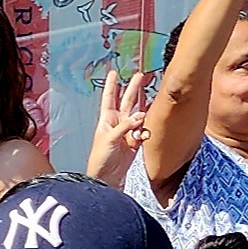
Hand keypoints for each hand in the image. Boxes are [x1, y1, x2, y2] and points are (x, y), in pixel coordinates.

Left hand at [86, 70, 148, 187]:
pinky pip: (143, 131)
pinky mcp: (135, 142)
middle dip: (133, 88)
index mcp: (106, 119)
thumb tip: (140, 116)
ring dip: (143, 108)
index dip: (111, 85)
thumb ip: (125, 126)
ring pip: (137, 115)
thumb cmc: (100, 157)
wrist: (106, 177)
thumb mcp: (109, 138)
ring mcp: (127, 131)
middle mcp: (117, 122)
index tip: (113, 72)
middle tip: (139, 75)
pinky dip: (145, 131)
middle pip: (127, 101)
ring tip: (146, 104)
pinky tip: (143, 135)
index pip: (109, 97)